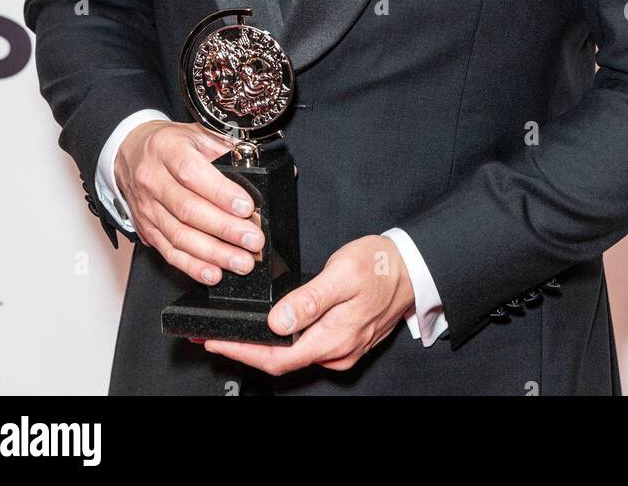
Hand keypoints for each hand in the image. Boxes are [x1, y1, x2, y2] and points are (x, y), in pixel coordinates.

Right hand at [114, 119, 266, 285]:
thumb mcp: (195, 133)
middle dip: (225, 229)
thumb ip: (223, 147)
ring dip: (213, 253)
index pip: (192, 172)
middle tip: (252, 240)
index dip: (220, 192)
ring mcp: (147, 207)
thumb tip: (252, 165)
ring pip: (180, 235)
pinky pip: (169, 252)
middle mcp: (153, 179)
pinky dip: (192, 266)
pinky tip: (213, 273)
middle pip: (188, 209)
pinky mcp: (146, 229)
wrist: (129, 152)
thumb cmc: (168, 143)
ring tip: (240, 261)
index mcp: (167, 149)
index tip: (247, 207)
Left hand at [202, 233, 416, 373]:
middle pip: (281, 361)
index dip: (242, 353)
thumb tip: (277, 322)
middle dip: (245, 351)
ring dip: (262, 347)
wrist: (412, 268)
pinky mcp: (343, 341)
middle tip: (215, 338)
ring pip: (293, 355)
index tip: (216, 342)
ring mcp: (340, 350)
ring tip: (234, 333)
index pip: (276, 358)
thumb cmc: (380, 266)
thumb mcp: (342, 274)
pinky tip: (270, 329)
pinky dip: (282, 341)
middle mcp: (336, 352)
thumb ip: (309, 299)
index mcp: (333, 339)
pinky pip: (306, 347)